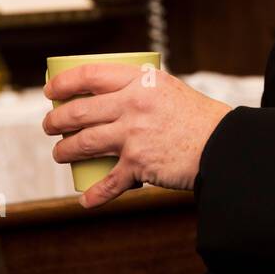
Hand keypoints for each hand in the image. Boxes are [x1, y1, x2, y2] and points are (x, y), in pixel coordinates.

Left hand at [42, 63, 231, 208]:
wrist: (224, 145)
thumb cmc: (200, 118)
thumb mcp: (169, 90)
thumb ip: (142, 92)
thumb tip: (113, 98)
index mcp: (140, 81)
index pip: (90, 75)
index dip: (64, 82)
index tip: (51, 90)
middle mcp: (132, 105)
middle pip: (79, 112)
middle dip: (56, 121)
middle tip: (50, 125)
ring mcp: (133, 135)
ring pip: (83, 143)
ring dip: (64, 151)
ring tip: (60, 154)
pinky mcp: (139, 164)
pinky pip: (108, 182)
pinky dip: (94, 194)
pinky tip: (85, 199)